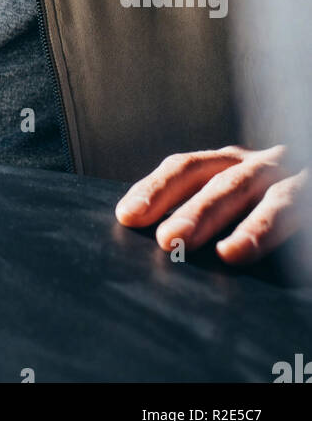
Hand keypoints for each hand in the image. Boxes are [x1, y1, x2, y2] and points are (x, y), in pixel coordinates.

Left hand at [115, 145, 307, 264]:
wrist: (310, 189)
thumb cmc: (271, 199)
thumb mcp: (236, 195)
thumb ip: (205, 208)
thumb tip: (152, 236)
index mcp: (232, 164)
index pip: (188, 168)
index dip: (158, 188)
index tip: (128, 214)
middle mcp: (262, 165)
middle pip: (225, 183)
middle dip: (196, 211)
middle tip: (167, 239)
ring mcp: (298, 180)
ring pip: (276, 200)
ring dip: (252, 227)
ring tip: (229, 254)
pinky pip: (306, 212)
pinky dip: (292, 235)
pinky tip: (287, 256)